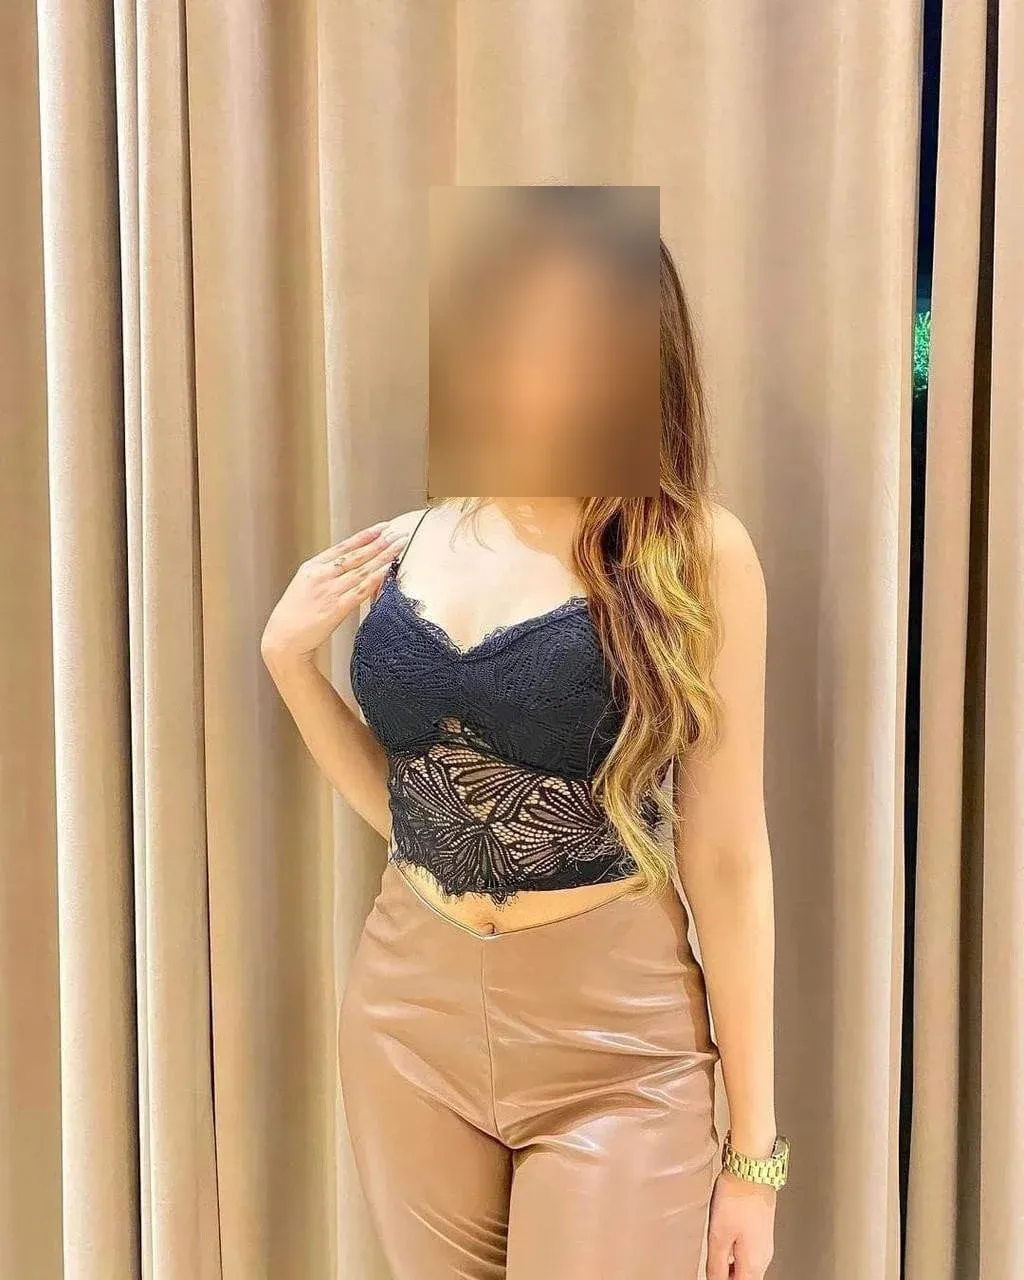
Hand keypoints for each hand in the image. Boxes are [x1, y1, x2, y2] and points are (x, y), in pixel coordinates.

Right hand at [261, 521, 406, 664]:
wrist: (283, 640)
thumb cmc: (293, 616)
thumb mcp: (303, 586)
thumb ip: (324, 575)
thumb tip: (348, 567)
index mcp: (311, 568)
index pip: (343, 547)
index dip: (365, 536)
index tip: (382, 527)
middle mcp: (321, 576)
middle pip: (356, 555)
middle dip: (380, 542)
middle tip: (397, 532)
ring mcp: (329, 591)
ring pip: (362, 570)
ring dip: (383, 556)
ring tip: (399, 545)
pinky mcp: (336, 608)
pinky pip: (361, 590)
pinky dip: (376, 577)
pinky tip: (388, 569)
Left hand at [706, 1168, 775, 1278]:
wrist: (752, 1169)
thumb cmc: (737, 1198)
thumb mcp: (718, 1235)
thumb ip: (716, 1264)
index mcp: (754, 1263)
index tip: (712, 1276)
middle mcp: (764, 1256)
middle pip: (746, 1279)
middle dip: (729, 1278)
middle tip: (713, 1272)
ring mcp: (765, 1242)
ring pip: (749, 1267)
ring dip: (733, 1269)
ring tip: (717, 1262)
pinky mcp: (763, 1229)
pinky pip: (751, 1253)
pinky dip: (738, 1256)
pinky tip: (727, 1245)